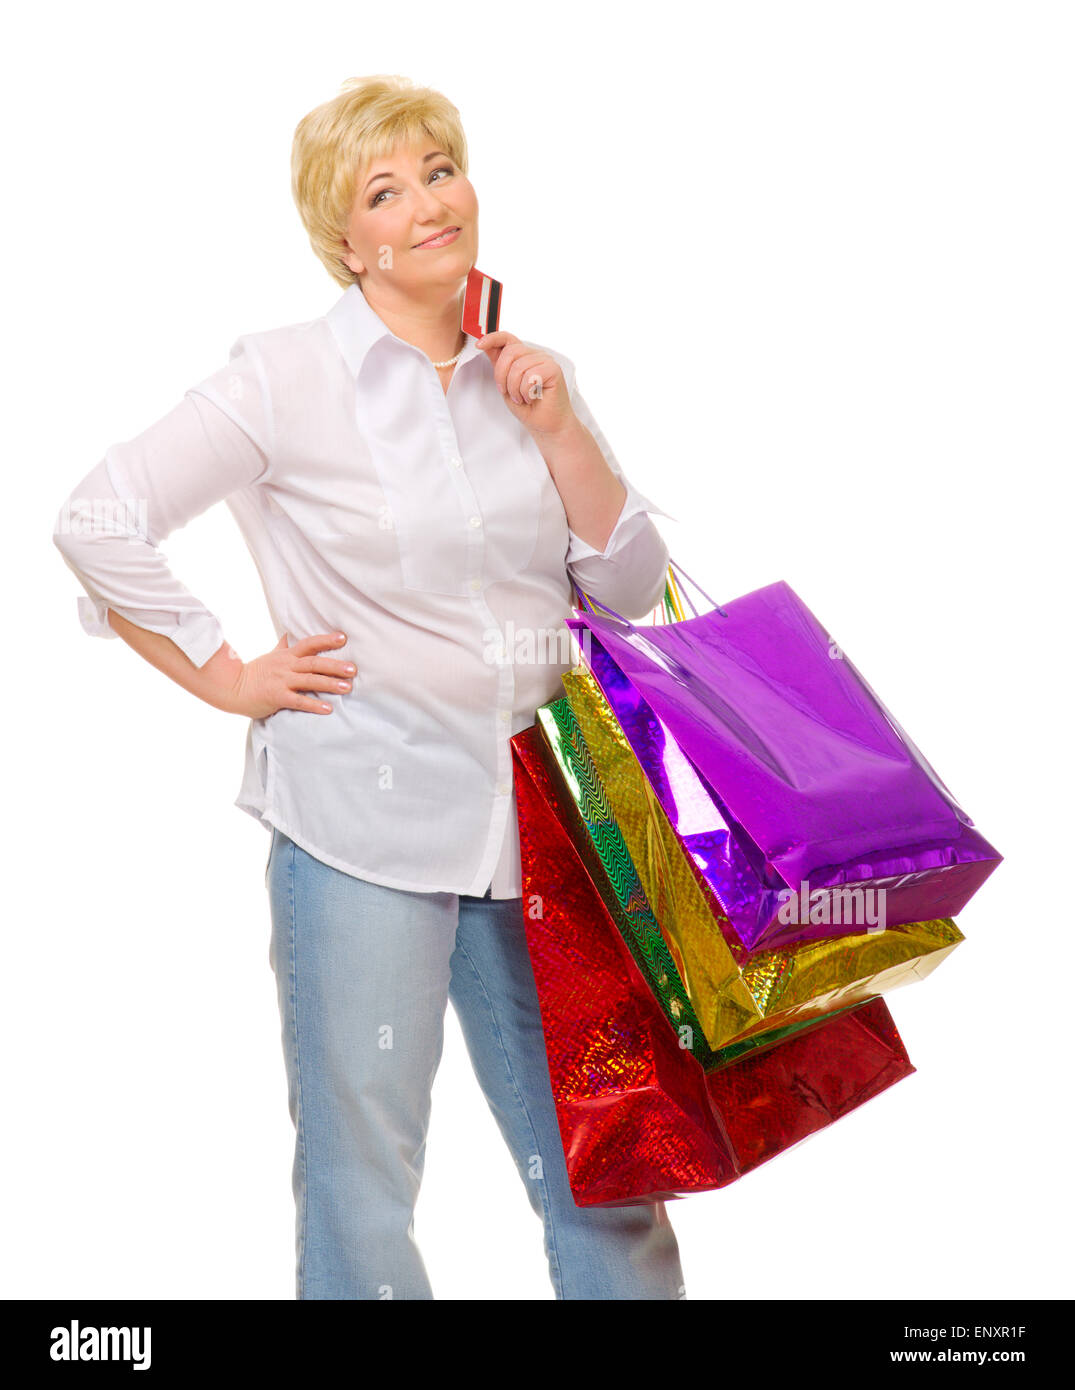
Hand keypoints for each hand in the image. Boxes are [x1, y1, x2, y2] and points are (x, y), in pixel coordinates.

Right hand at [226, 631, 356, 718]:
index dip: (326, 640)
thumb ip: (282, 647)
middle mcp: (286, 666)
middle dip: (335, 665)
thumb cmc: (254, 673)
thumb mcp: (270, 657)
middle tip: (353, 669)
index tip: (343, 638)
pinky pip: (298, 700)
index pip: (309, 644)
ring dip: (330, 684)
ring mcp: (281, 681)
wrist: (232, 688)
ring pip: (309, 680)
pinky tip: (328, 708)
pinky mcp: (277, 697)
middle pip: (314, 663)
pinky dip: (314, 704)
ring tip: (348, 688)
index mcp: (287, 656)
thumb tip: (288, 634)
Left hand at [476, 331, 576, 437]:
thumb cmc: (529, 407)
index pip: (507, 338)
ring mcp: (546, 361)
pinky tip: (532, 398)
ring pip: (519, 366)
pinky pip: (530, 376)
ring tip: (521, 398)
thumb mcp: (505, 384)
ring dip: (515, 388)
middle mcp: (535, 355)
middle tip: (507, 392)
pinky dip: (526, 392)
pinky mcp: (554, 370)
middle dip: (502, 376)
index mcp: (524, 356)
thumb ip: (498, 365)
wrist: (545, 425)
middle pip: (510, 352)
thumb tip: (485, 345)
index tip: (479, 345)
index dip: (492, 338)